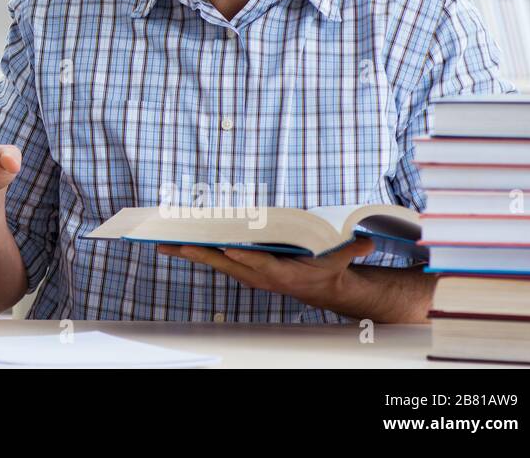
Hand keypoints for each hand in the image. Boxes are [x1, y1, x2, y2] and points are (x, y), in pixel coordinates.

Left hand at [155, 236, 376, 314]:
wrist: (318, 287)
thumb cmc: (325, 269)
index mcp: (280, 273)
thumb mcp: (339, 260)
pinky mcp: (240, 269)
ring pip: (213, 262)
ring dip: (187, 253)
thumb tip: (367, 241)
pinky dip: (194, 251)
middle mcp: (258, 276)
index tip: (226, 248)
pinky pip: (213, 259)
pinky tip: (174, 243)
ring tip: (161, 243)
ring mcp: (246, 273)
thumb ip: (350, 250)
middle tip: (176, 244)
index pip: (259, 265)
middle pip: (225, 263)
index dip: (244, 258)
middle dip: (200, 254)